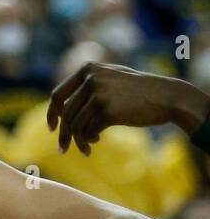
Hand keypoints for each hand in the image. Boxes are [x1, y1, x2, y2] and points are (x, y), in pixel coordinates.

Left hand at [46, 63, 180, 154]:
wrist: (166, 97)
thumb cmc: (138, 92)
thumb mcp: (110, 80)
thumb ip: (87, 87)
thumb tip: (58, 110)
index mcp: (88, 69)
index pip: (57, 95)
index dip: (52, 114)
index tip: (52, 128)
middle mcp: (91, 79)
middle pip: (65, 115)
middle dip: (64, 135)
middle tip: (63, 150)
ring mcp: (99, 94)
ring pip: (75, 125)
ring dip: (78, 141)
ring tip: (86, 149)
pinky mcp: (107, 110)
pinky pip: (88, 132)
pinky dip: (88, 141)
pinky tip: (96, 142)